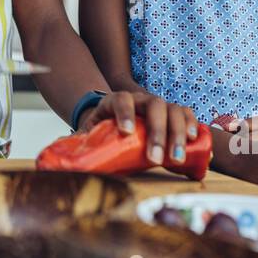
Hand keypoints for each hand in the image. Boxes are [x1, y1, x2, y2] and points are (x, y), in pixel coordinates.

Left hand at [77, 91, 199, 167]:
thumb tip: (63, 158)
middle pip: (153, 106)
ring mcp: (158, 104)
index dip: (124, 113)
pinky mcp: (172, 113)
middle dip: (157, 132)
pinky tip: (194, 140)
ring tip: (177, 158)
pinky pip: (185, 113)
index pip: (121, 100)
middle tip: (156, 158)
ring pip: (173, 110)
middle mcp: (140, 99)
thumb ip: (79, 143)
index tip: (126, 132)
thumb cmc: (102, 128)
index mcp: (115, 100)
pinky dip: (191, 124)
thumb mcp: (89, 133)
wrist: (113, 117)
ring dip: (177, 134)